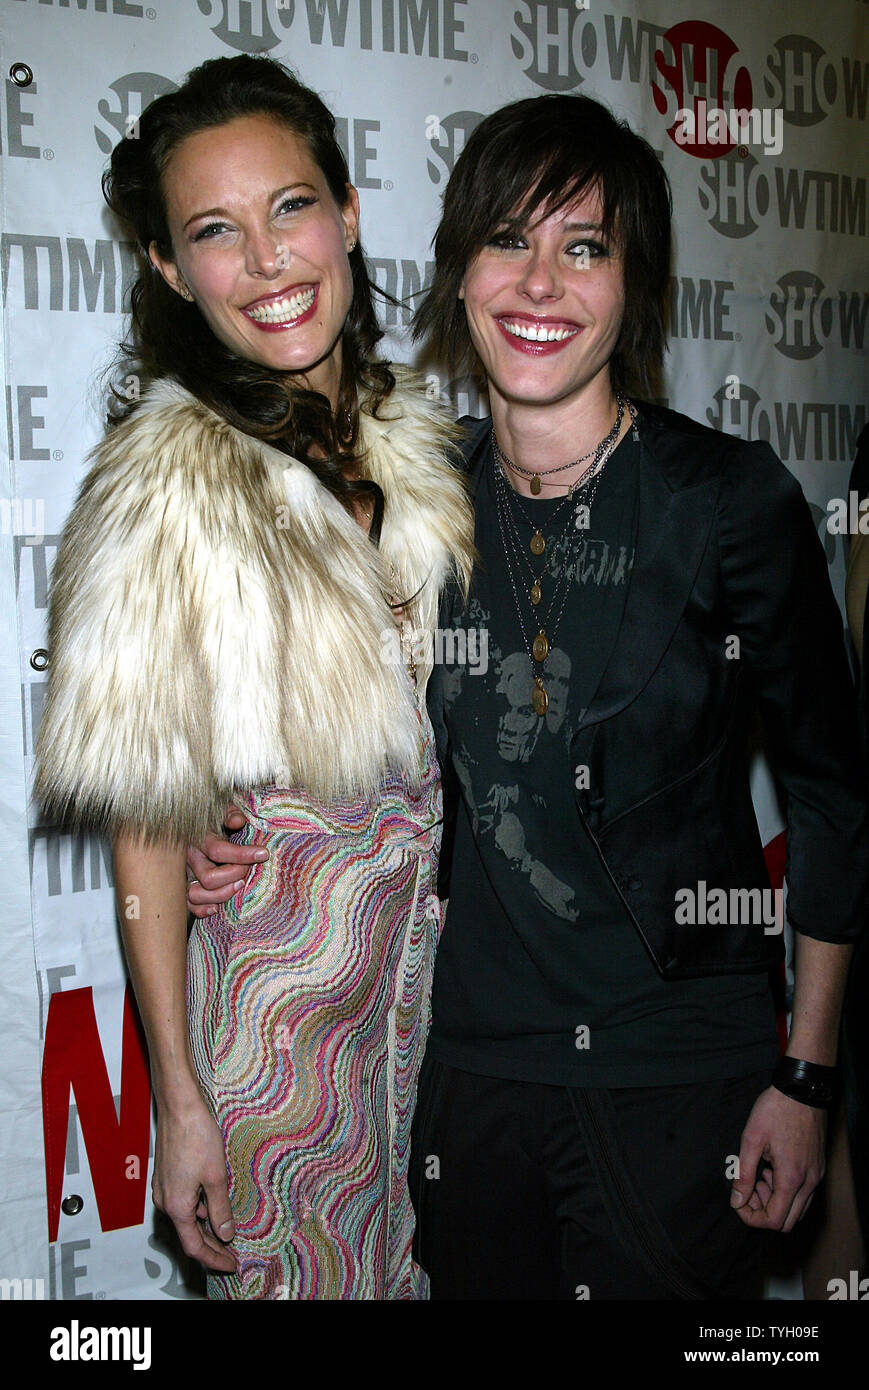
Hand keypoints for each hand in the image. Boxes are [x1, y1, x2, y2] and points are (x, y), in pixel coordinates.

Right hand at [153, 1096, 237, 1273]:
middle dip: (210, 1246)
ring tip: (226, 1230)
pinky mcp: (165, 1177)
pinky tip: (213, 1203)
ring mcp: (162, 1189)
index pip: (195, 1246)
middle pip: (188, 1235)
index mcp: (177, 1206)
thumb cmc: (196, 1136)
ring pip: (185, 1218)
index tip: (230, 1265)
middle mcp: (165, 1201)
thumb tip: (224, 1233)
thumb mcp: (216, 1176)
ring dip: (204, 1227)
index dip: (214, 1259)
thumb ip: (220, 1208)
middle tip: (231, 1254)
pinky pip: (181, 1203)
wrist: (178, 1106)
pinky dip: (197, 1210)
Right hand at [186, 806, 267, 917]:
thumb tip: (238, 821)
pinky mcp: (186, 887)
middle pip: (209, 877)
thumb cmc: (216, 818)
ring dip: (221, 895)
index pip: (218, 850)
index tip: (263, 854)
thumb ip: (230, 813)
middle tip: (249, 870)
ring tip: (239, 886)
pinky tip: (219, 907)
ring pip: (197, 894)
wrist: (197, 822)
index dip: (243, 854)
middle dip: (234, 875)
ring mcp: (186, 874)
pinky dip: (203, 910)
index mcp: (200, 838)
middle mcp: (191, 858)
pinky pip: (189, 906)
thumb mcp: (223, 810)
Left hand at [730, 1085, 826, 1231]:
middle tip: (749, 1189)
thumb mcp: (751, 1139)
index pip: (774, 1221)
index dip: (752, 1217)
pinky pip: (804, 1194)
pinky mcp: (818, 1167)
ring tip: (760, 1175)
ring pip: (797, 1209)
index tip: (739, 1200)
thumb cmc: (775, 1110)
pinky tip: (773, 1168)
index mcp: (791, 1178)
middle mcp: (809, 1183)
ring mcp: (817, 1176)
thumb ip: (743, 1174)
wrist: (802, 1089)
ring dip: (776, 1202)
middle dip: (764, 1212)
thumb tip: (736, 1201)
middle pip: (788, 1222)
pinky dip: (786, 1191)